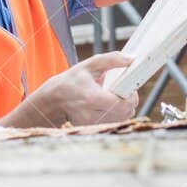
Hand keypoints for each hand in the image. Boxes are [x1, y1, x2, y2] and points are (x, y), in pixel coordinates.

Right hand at [21, 51, 138, 127]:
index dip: (132, 96)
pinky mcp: (93, 127)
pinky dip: (115, 113)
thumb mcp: (90, 65)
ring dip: (123, 108)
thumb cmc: (72, 81)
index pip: (123, 104)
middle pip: (126, 113)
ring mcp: (93, 123)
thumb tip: (131, 60)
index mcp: (92, 98)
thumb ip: (111, 60)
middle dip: (129, 101)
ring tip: (114, 97)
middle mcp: (93, 114)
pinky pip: (113, 122)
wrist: (53, 99)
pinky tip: (107, 104)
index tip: (129, 88)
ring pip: (122, 119)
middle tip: (122, 91)